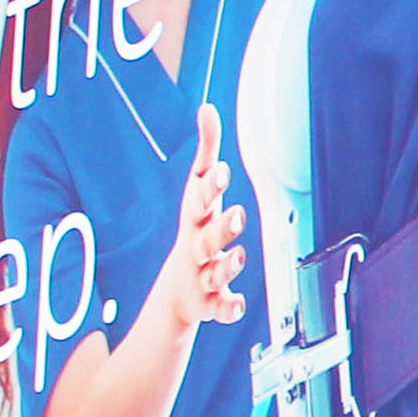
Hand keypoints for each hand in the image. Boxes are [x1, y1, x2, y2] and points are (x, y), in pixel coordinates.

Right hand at [154, 103, 246, 336]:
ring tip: (239, 257)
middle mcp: (196, 247)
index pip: (200, 199)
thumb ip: (206, 152)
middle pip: (206, 237)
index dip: (210, 186)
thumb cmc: (195, 231)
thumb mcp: (199, 193)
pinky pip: (219, 307)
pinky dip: (227, 308)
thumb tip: (207, 108)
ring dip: (225, 266)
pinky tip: (237, 305)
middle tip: (239, 215)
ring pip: (213, 272)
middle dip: (221, 227)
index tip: (221, 170)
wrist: (178, 292)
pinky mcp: (211, 303)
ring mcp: (202, 276)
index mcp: (196, 219)